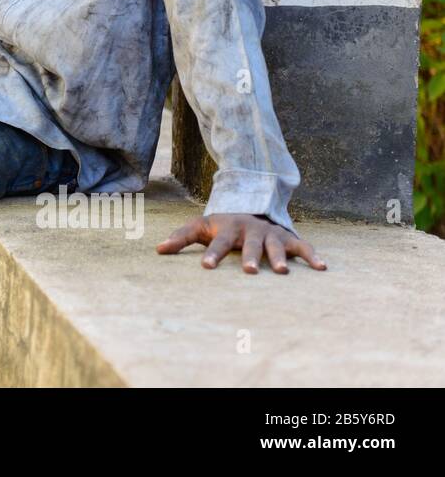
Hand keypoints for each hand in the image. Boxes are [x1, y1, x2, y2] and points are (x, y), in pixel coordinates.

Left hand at [156, 213, 326, 273]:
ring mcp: (271, 234)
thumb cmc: (220, 225)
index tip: (206, 266)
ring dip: (279, 258)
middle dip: (250, 257)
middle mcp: (251, 230)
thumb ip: (180, 237)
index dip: (212, 254)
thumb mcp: (200, 227)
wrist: (249, 208)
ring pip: (276, 246)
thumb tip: (157, 249)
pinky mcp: (288, 238)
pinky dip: (312, 256)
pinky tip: (322, 268)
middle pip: (251, 245)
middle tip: (249, 270)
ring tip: (283, 272)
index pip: (218, 243)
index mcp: (228, 228)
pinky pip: (303, 246)